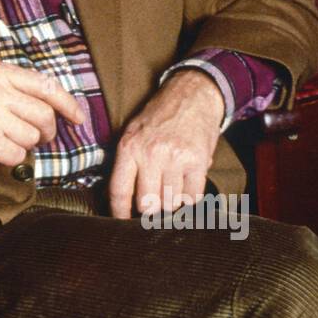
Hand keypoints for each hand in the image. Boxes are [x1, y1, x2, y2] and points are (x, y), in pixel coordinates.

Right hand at [0, 61, 84, 172]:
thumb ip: (20, 89)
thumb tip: (61, 105)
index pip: (46, 86)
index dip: (68, 104)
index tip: (78, 118)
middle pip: (44, 115)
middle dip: (45, 131)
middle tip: (34, 136)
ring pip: (33, 137)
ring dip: (22, 144)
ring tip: (2, 138)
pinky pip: (18, 155)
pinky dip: (9, 158)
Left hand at [108, 69, 224, 218]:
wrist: (192, 95)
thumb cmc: (160, 116)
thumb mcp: (132, 132)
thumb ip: (126, 162)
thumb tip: (122, 199)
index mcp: (129, 147)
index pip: (119, 191)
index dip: (119, 212)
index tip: (121, 221)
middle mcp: (151, 154)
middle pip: (147, 204)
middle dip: (150, 208)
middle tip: (154, 202)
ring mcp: (175, 158)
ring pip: (170, 203)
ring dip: (171, 201)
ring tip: (172, 186)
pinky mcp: (198, 161)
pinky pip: (192, 196)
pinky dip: (190, 197)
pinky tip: (187, 184)